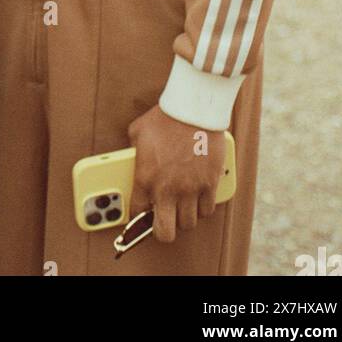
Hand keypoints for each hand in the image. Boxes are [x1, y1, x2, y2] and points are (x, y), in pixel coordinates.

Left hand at [127, 105, 224, 242]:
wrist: (193, 109)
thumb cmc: (164, 117)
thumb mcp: (137, 132)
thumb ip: (133, 151)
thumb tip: (132, 156)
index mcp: (145, 178)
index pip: (137, 214)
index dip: (139, 218)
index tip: (142, 215)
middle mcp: (167, 189)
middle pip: (166, 233)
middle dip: (163, 230)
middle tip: (164, 220)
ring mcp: (190, 189)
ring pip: (188, 224)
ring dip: (183, 217)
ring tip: (181, 207)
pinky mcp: (209, 184)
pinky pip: (207, 210)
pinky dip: (202, 208)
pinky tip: (197, 198)